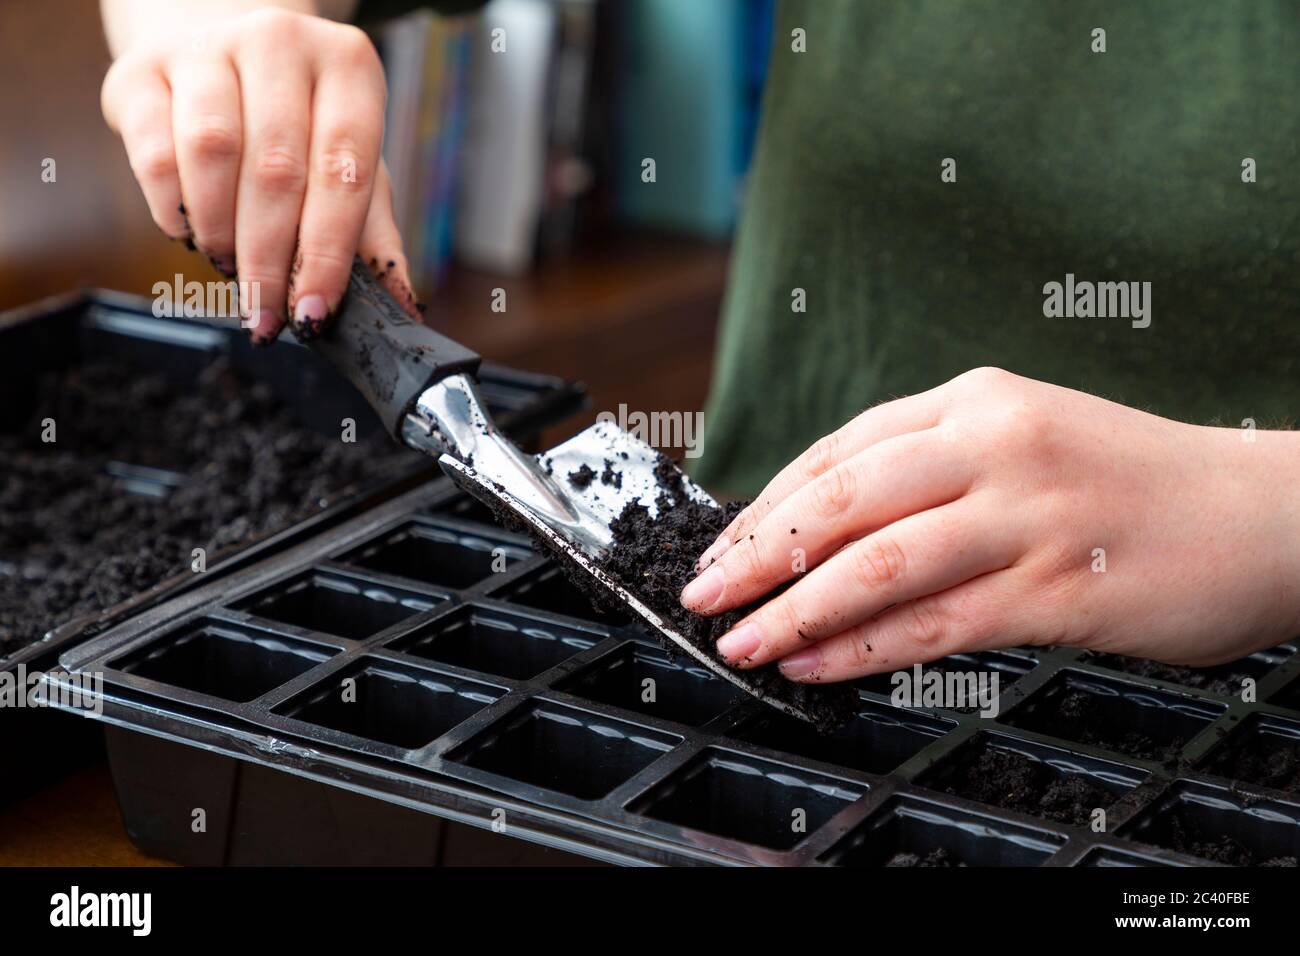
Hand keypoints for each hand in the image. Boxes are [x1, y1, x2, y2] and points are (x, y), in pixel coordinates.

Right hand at [101, 5, 415, 342]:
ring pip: (211, 154)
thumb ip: (374, 233)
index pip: (344, 170)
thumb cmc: (298, 120)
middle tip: (267, 310)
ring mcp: (205, 48)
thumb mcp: (350, 161)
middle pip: (276, 170)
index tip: (314, 309)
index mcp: (347, 65)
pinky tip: (190, 230)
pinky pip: (154, 153)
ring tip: (230, 266)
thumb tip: (397, 306)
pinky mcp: (140, 70)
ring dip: (221, 232)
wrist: (216, 49)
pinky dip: (172, 208)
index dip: (328, 251)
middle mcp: (280, 42)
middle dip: (271, 260)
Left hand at [682, 367, 1299, 682]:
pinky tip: (817, 664)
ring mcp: (1025, 515)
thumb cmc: (1132, 483)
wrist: (1264, 513)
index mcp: (977, 400)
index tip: (720, 546)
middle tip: (702, 596)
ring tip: (741, 642)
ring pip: (876, 565)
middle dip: (756, 554)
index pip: (840, 451)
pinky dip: (864, 649)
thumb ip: (934, 469)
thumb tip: (825, 527)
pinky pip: (935, 623)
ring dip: (794, 610)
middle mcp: (994, 445)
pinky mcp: (1056, 587)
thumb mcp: (1026, 441)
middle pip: (841, 501)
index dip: (768, 504)